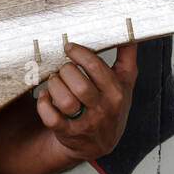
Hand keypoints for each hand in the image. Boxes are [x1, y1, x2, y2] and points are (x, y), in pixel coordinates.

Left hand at [35, 42, 136, 160]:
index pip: (96, 66)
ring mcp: (86, 123)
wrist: (97, 144)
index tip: (69, 47)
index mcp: (117, 92)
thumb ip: (127, 56)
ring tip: (54, 81)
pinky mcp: (68, 133)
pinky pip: (51, 117)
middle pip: (79, 83)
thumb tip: (129, 29)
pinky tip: (45, 97)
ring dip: (54, 85)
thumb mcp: (125, 82)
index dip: (78, 53)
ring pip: (64, 100)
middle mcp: (103, 108)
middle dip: (65, 70)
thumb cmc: (110, 106)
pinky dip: (43, 104)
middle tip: (63, 68)